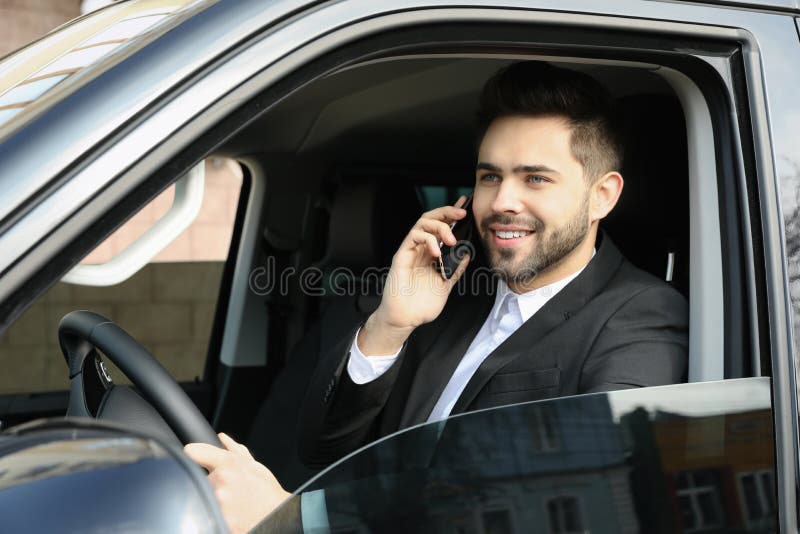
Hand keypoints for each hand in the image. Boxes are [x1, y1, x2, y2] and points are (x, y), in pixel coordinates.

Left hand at [184, 433, 290, 533]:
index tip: (192, 455)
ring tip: (231, 502)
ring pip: (204, 497)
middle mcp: (220, 483)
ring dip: (213, 499)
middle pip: (200, 479)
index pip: (194, 452)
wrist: (276, 514)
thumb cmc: (266, 489)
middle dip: (211, 482)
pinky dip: (217, 514)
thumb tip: (221, 438)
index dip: (193, 453)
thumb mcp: (252, 465)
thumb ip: (234, 449)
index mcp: (227, 465)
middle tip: (228, 488)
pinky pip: (208, 514)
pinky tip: (230, 513)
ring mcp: (218, 505)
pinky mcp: (218, 522)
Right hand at [358, 196, 470, 354]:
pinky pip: (412, 238)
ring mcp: (410, 252)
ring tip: (451, 239)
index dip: (451, 215)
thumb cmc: (421, 305)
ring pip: (421, 224)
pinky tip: (437, 252)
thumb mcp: (446, 284)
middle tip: (461, 213)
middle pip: (430, 220)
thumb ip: (455, 269)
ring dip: (439, 226)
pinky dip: (427, 240)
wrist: (406, 320)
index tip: (465, 207)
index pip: (440, 228)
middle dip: (447, 212)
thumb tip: (467, 254)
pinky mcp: (401, 256)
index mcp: (430, 254)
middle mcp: (420, 249)